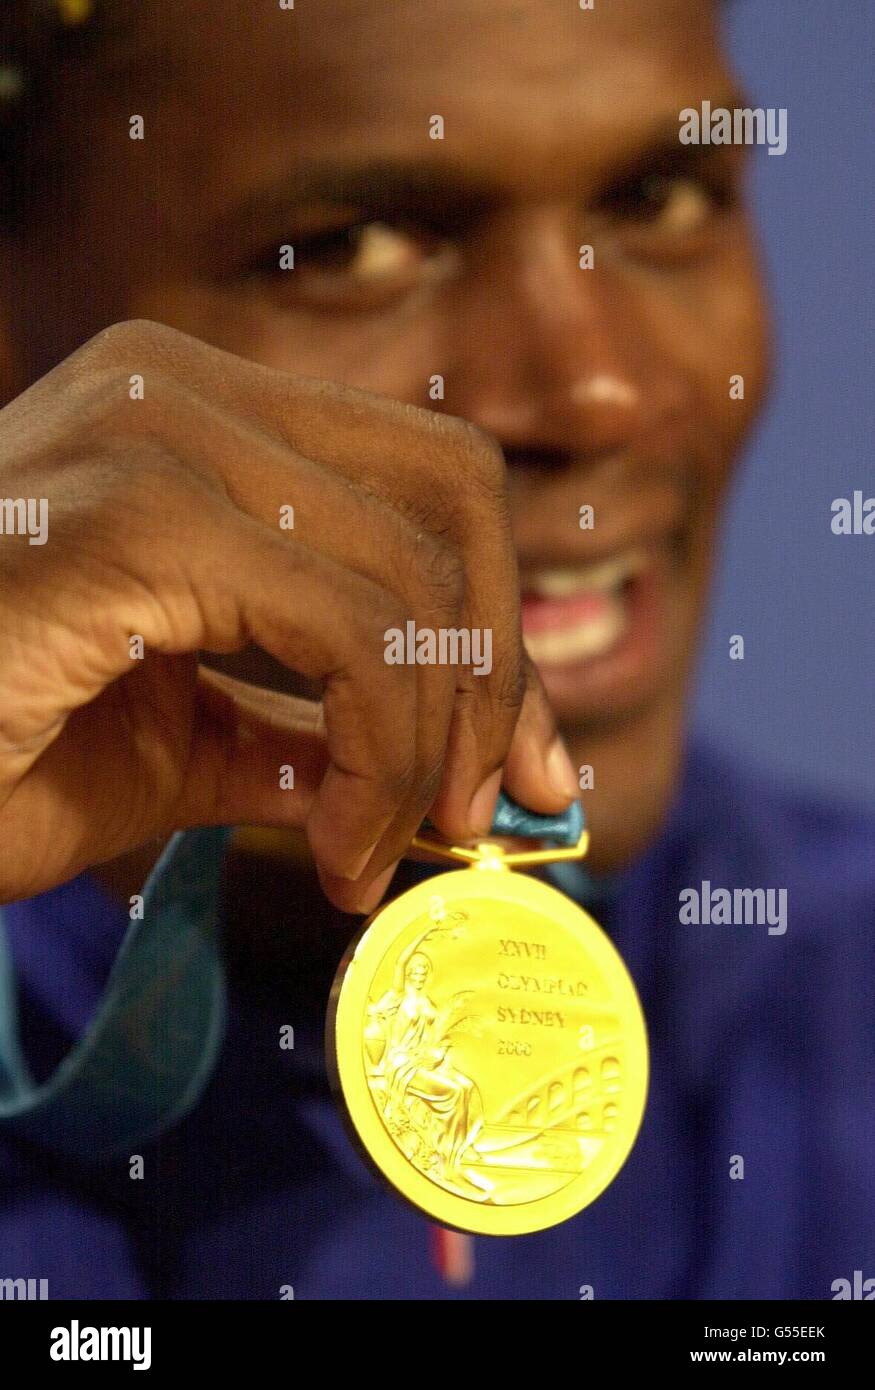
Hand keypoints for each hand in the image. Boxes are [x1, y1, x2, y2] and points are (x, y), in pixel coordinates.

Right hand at [0, 320, 577, 907]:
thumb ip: (305, 736)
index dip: (499, 625)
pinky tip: (336, 850)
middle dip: (496, 673)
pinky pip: (350, 632)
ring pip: (413, 573)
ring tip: (380, 850)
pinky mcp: (131, 512)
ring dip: (432, 740)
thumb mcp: (180, 744)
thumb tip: (432, 772)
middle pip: (454, 497)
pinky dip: (380, 756)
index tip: (513, 762)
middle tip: (478, 810)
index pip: (429, 483)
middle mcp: (180, 388)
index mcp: (200, 415)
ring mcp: (154, 431)